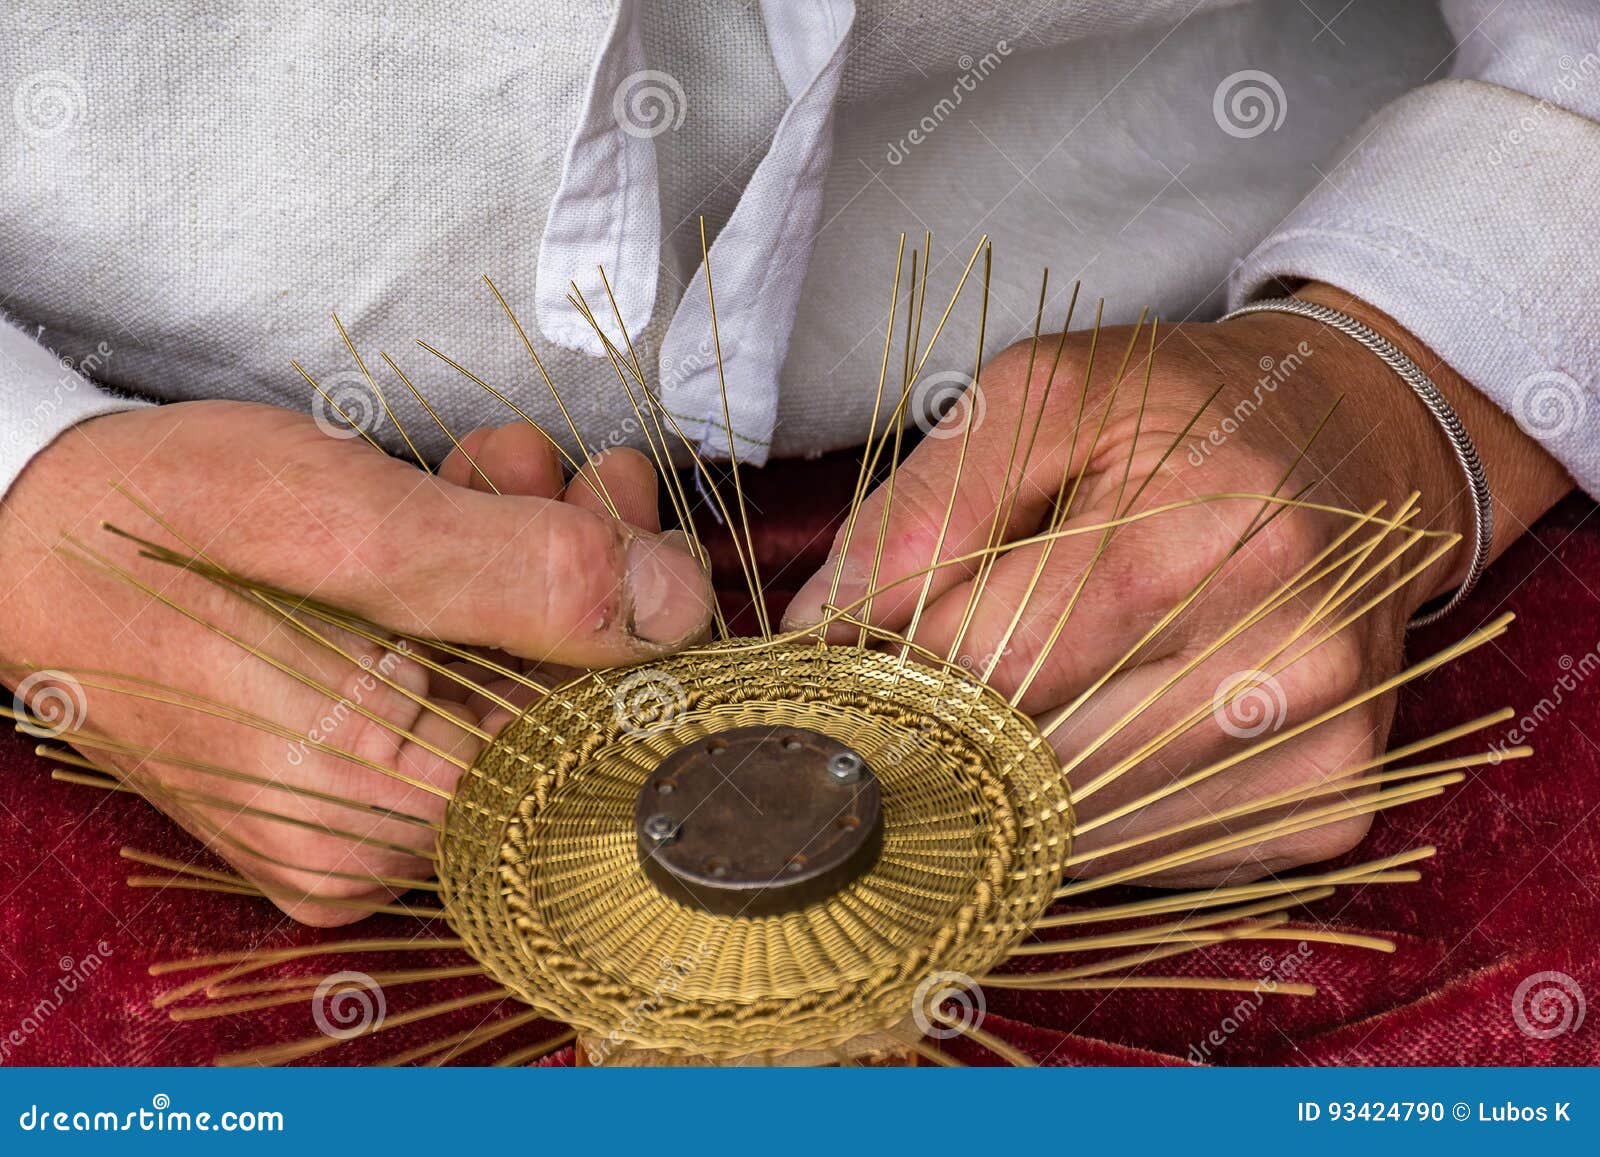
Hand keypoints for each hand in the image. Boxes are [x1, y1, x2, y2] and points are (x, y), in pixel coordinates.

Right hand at [0, 400, 712, 923]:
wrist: (15, 537)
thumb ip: (525, 574)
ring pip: (500, 696)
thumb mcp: (350, 523)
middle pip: (548, 719)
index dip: (634, 626)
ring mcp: (344, 823)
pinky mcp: (327, 782)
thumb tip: (675, 606)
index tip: (642, 527)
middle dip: (585, 580)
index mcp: (377, 804)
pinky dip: (466, 602)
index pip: (590, 742)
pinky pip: (440, 699)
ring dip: (530, 572)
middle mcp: (366, 845)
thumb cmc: (157, 522)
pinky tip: (462, 513)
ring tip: (517, 471)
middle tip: (591, 477)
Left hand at [785, 284, 1569, 884]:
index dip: (885, 675)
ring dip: (1010, 791)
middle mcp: (1281, 651)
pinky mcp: (1331, 806)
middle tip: (902, 701)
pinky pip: (1150, 857)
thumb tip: (821, 626)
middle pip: (1029, 760)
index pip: (982, 658)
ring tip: (999, 716)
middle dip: (940, 736)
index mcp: (1205, 528)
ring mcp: (1317, 745)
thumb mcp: (1049, 393)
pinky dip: (1089, 818)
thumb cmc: (1188, 416)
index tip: (839, 671)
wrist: (1364, 448)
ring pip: (1080, 832)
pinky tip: (1094, 741)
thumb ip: (926, 504)